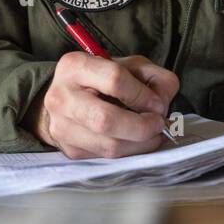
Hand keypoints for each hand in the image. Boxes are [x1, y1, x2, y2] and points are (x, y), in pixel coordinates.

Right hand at [25, 53, 179, 158]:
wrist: (68, 99)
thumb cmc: (103, 79)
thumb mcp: (131, 66)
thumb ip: (155, 78)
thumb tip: (162, 106)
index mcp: (75, 66)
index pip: (114, 80)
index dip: (143, 95)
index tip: (158, 104)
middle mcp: (61, 97)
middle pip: (105, 120)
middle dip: (141, 127)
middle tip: (158, 125)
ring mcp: (62, 127)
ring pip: (108, 145)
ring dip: (140, 144)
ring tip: (152, 135)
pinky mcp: (69, 150)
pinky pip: (106, 158)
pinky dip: (129, 152)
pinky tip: (137, 142)